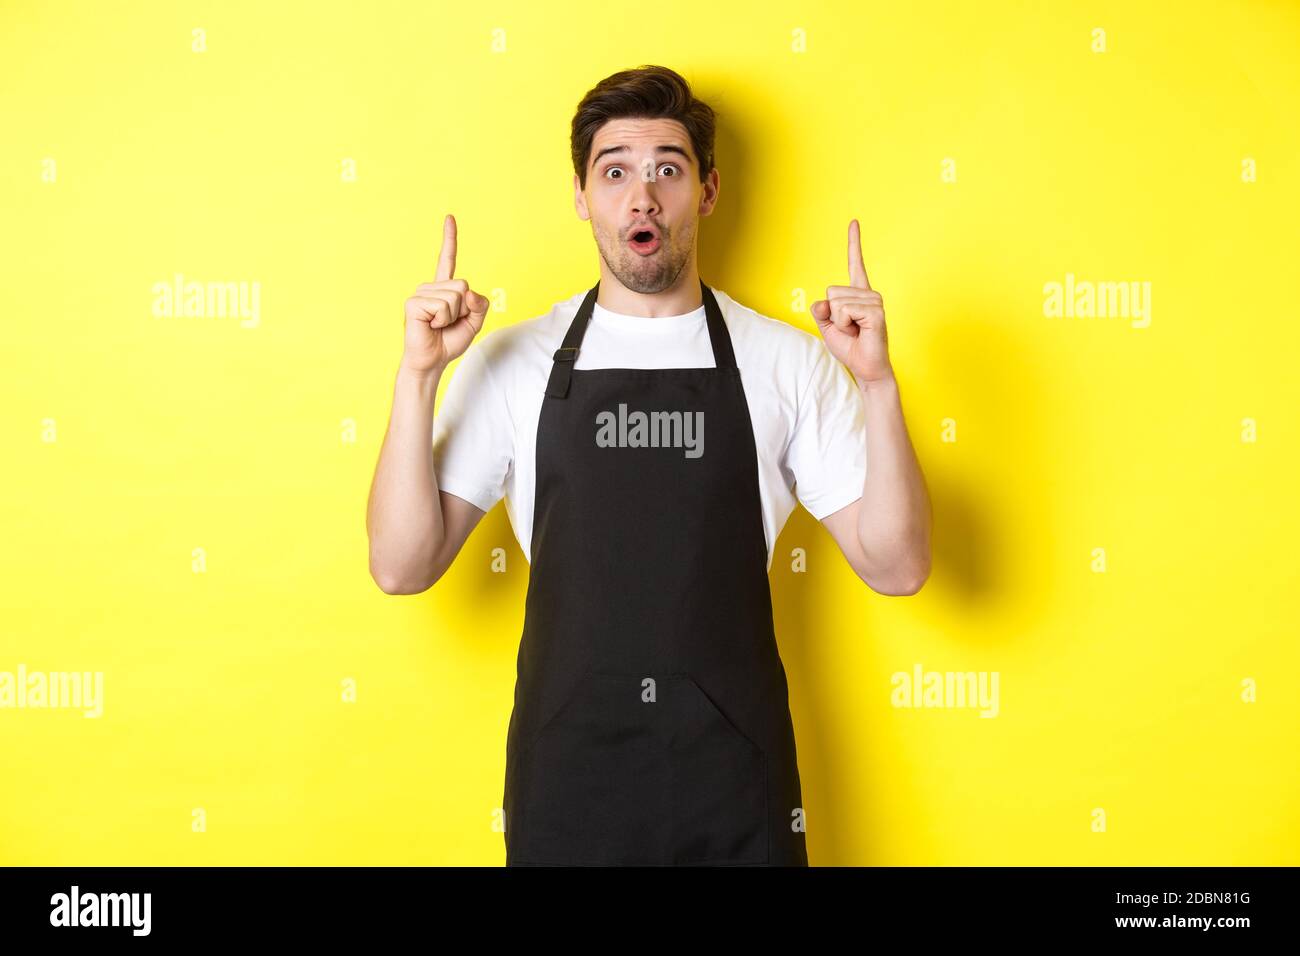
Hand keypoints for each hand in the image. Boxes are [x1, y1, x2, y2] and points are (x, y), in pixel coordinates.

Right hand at [401, 214, 490, 372]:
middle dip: (464, 308)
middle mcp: (430, 286)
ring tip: (439, 325)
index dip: (449, 239)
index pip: (448, 259)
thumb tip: (468, 292)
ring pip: (454, 296)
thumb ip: (480, 304)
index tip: (449, 217)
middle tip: (449, 323)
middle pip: (463, 285)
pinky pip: (443, 306)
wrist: (432, 361)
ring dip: (453, 316)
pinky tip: (431, 325)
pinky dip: (443, 320)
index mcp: (444, 288)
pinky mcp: (414, 303)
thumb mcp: (474, 322)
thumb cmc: (449, 341)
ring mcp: (420, 293)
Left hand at [810, 219, 893, 386]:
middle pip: (831, 291)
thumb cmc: (850, 347)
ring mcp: (875, 301)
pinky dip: (844, 325)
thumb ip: (821, 310)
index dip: (854, 243)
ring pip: (836, 302)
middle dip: (832, 315)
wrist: (865, 368)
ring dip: (839, 322)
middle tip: (849, 329)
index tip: (854, 222)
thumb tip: (823, 301)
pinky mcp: (876, 311)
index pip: (855, 264)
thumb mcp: (827, 327)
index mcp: (858, 294)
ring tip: (855, 332)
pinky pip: (844, 311)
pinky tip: (859, 332)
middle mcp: (869, 293)